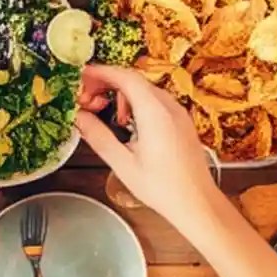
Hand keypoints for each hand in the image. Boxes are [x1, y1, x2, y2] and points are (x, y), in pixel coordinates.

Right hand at [75, 65, 220, 228]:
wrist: (198, 203)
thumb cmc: (162, 188)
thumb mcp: (122, 163)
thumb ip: (97, 135)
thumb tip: (79, 116)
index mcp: (154, 113)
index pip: (125, 77)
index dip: (100, 72)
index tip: (80, 76)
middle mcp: (169, 107)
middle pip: (133, 80)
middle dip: (106, 84)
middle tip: (86, 100)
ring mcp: (178, 113)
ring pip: (144, 89)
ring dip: (120, 94)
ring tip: (103, 112)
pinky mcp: (181, 122)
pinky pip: (154, 100)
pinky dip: (134, 102)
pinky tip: (125, 123)